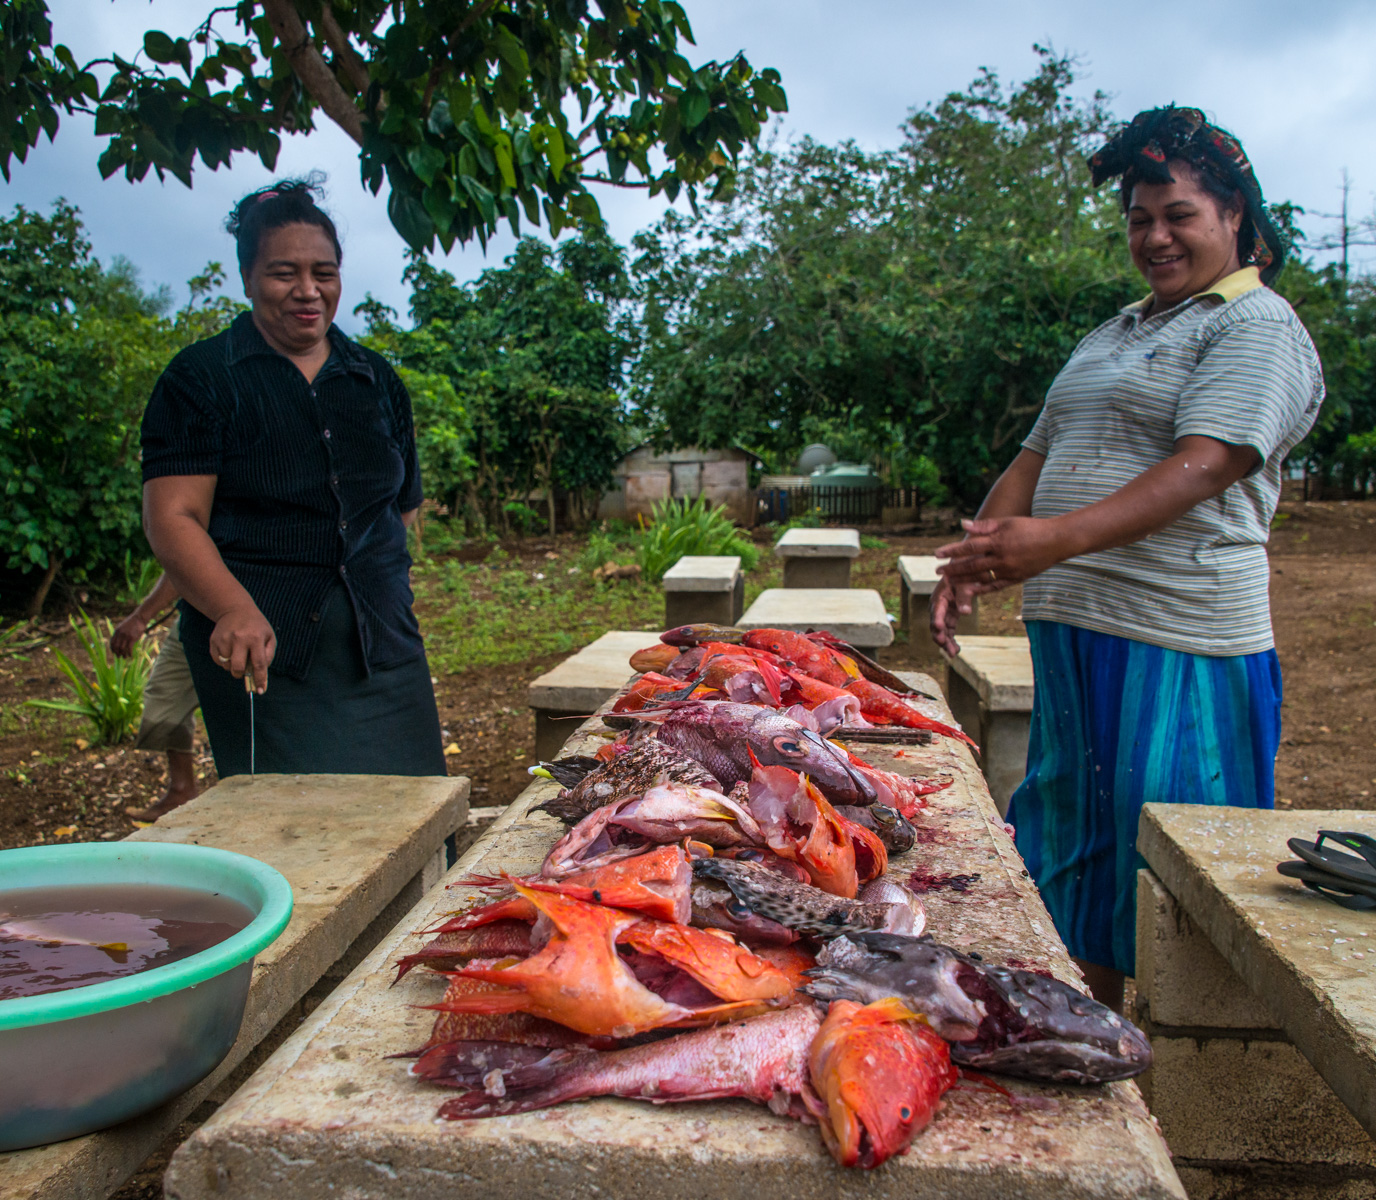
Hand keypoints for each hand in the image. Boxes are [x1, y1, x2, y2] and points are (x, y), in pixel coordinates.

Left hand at [109, 613, 145, 657]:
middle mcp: (120, 634)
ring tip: (125, 657)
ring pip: (122, 648)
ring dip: (123, 654)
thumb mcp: (123, 626)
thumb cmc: (133, 622)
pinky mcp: (132, 638)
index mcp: (117, 631)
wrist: (139, 617)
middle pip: (116, 646)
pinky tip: (130, 655)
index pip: (112, 642)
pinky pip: (129, 648)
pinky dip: (129, 653)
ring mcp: (126, 636)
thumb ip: (120, 632)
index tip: (114, 652)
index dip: (112, 649)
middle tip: (119, 656)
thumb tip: (119, 640)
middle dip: (117, 653)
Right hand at [208, 605, 275, 692]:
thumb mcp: (269, 637)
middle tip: (243, 671)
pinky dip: (224, 661)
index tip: (260, 691)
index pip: (259, 664)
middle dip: (241, 674)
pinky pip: (217, 660)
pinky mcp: (214, 641)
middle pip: (238, 668)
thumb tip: (260, 673)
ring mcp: (224, 639)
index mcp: (255, 638)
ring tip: (237, 654)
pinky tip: (229, 651)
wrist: (236, 609)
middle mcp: (239, 639)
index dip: (260, 680)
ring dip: (232, 666)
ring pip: (226, 665)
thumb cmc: (256, 626)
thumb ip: (268, 656)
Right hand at [929, 575, 983, 657]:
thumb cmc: (964, 578)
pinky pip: (948, 631)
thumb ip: (964, 597)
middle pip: (936, 624)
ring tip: (954, 653)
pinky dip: (951, 640)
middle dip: (941, 637)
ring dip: (946, 643)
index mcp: (939, 596)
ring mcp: (943, 613)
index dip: (937, 620)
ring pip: (942, 631)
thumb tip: (965, 613)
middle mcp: (937, 607)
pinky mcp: (949, 617)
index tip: (940, 629)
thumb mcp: (965, 585)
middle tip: (948, 649)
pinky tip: (957, 650)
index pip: (937, 610)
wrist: (964, 576)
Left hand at [936, 516, 1069, 588]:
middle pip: (971, 565)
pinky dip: (981, 589)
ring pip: (981, 578)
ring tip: (949, 581)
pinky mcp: (1016, 579)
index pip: (969, 547)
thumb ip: (984, 526)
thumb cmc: (1030, 528)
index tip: (937, 554)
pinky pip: (995, 586)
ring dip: (963, 580)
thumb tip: (962, 524)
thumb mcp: (1007, 522)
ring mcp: (1009, 570)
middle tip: (938, 572)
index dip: (951, 551)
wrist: (1057, 541)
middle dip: (953, 569)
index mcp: (998, 541)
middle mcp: (1001, 557)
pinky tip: (969, 590)